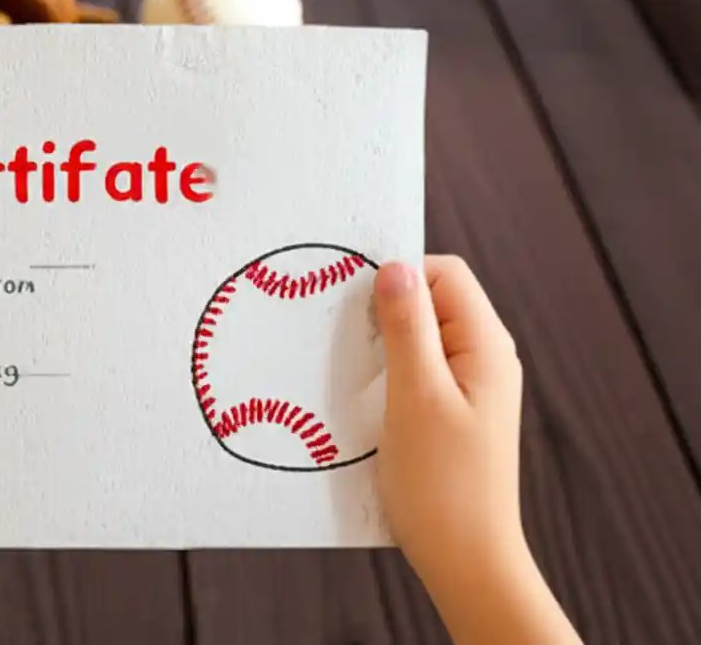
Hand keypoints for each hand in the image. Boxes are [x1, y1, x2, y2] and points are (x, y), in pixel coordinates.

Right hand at [373, 256, 579, 643]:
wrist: (465, 557)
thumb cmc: (441, 481)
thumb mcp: (415, 395)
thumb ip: (407, 328)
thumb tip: (395, 267)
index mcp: (485, 346)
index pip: (444, 275)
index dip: (399, 276)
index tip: (352, 301)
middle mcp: (484, 359)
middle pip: (433, 303)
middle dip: (385, 309)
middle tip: (340, 333)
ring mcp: (470, 388)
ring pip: (421, 339)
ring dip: (383, 344)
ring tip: (348, 366)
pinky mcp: (451, 413)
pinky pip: (418, 371)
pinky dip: (388, 373)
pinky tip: (362, 395)